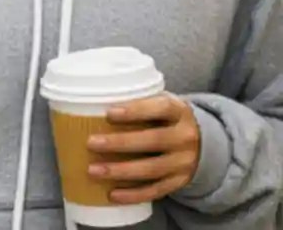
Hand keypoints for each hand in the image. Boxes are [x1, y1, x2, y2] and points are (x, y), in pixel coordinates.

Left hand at [86, 93, 201, 203]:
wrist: (204, 142)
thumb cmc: (166, 118)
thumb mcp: (160, 102)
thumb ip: (137, 101)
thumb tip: (92, 102)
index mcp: (179, 112)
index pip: (160, 109)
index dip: (135, 111)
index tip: (109, 114)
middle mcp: (184, 137)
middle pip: (153, 141)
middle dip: (120, 143)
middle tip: (91, 143)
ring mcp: (184, 162)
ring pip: (152, 169)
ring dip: (121, 171)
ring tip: (93, 170)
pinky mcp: (179, 182)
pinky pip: (156, 190)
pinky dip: (133, 194)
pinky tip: (112, 194)